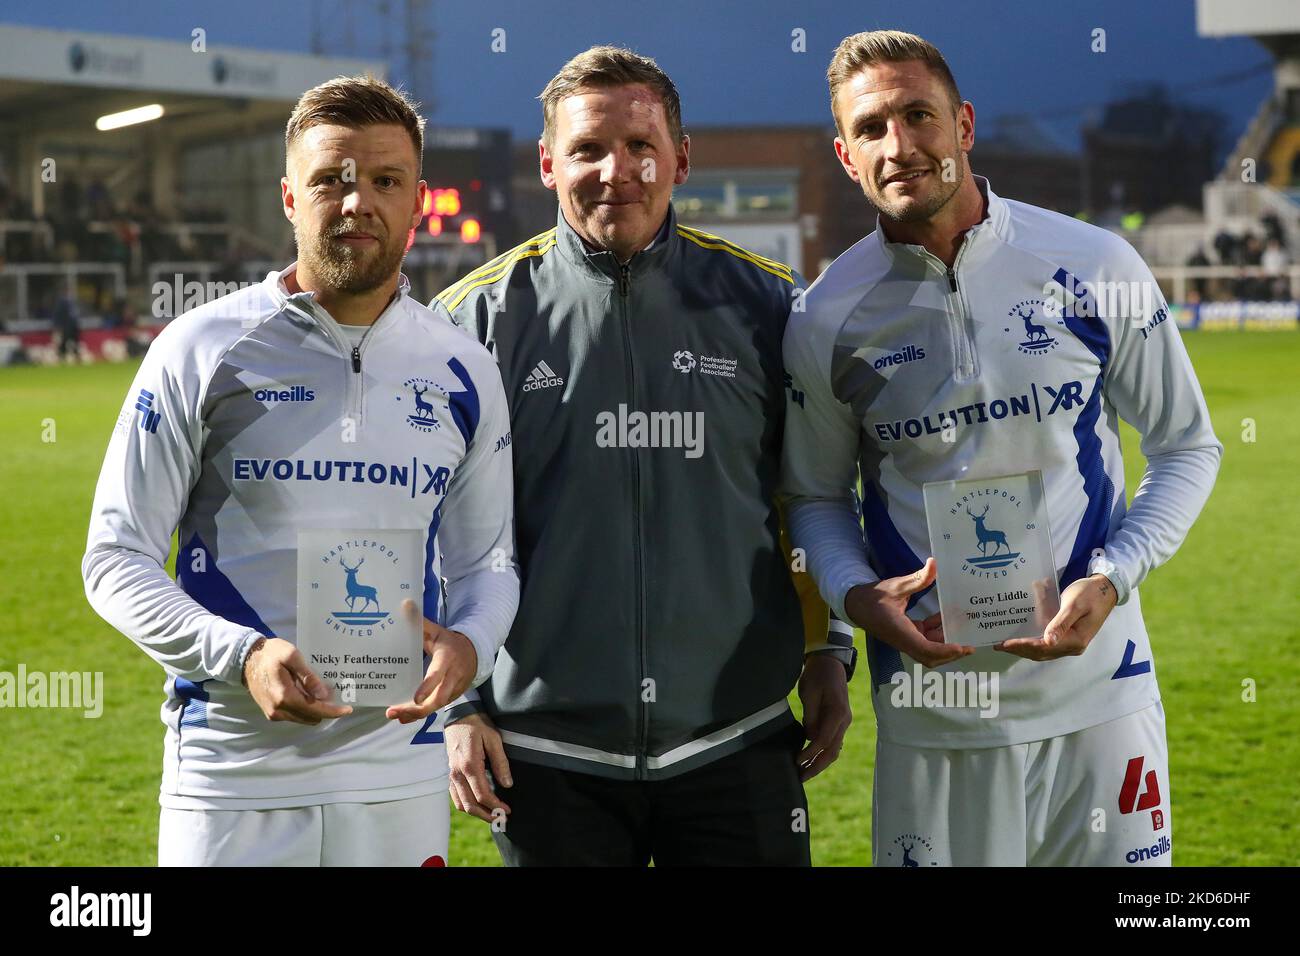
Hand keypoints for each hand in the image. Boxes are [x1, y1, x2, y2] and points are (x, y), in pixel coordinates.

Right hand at [243, 636, 352, 723]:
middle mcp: (279, 711)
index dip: (333, 711)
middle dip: (325, 708)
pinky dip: (304, 708)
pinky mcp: (271, 713)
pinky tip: (307, 693)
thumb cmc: (271, 654)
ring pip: (303, 718)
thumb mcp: (291, 656)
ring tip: (320, 691)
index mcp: (285, 696)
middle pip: (311, 717)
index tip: (348, 709)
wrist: (246, 659)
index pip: (315, 710)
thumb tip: (323, 695)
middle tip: (332, 692)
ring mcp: (274, 714)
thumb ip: (308, 676)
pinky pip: (295, 715)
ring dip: (315, 708)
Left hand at [385, 600, 478, 723]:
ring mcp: (453, 689)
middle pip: (437, 699)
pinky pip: (435, 708)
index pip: (437, 675)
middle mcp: (452, 678)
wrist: (474, 653)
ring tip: (395, 715)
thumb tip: (404, 604)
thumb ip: (419, 621)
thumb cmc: (449, 642)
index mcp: (446, 660)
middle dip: (416, 709)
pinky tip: (403, 717)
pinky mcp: (451, 697)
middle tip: (394, 711)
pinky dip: (419, 714)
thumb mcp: (436, 630)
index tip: (415, 698)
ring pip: (435, 707)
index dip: (427, 687)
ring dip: (415, 714)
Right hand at [447, 713, 512, 821]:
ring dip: (477, 813)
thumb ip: (501, 763)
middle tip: (501, 819)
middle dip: (487, 815)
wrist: (458, 716)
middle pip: (470, 805)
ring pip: (461, 804)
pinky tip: (479, 806)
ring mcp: (451, 775)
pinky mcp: (449, 774)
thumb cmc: (478, 725)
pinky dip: (467, 806)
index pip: (482, 794)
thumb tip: (507, 784)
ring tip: (492, 816)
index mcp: (469, 765)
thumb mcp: (494, 739)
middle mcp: (457, 773)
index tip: (507, 811)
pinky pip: (455, 797)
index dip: (496, 806)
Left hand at [796, 653, 851, 781]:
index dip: (810, 754)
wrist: (830, 662)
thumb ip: (810, 717)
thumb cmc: (818, 675)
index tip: (796, 761)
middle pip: (832, 751)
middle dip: (817, 766)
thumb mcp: (809, 693)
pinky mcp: (838, 721)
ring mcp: (843, 722)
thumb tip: (809, 739)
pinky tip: (810, 759)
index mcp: (837, 714)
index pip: (824, 741)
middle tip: (801, 777)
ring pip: (834, 749)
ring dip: (820, 763)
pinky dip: (822, 753)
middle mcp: (844, 721)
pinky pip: (832, 742)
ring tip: (804, 773)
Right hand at [843, 557, 974, 667]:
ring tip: (965, 632)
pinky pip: (926, 639)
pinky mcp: (908, 634)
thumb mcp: (896, 585)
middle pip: (931, 656)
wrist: (856, 604)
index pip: (925, 649)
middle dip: (951, 654)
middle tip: (971, 645)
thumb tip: (933, 563)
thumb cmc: (873, 596)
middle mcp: (904, 640)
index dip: (944, 651)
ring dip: (947, 643)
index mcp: (900, 631)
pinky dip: (938, 633)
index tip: (961, 646)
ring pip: (930, 650)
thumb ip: (917, 578)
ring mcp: (906, 639)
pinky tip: (947, 619)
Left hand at [996, 574, 1117, 660]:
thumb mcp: (1074, 605)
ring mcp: (1071, 643)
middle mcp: (1073, 646)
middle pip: (1041, 653)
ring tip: (1004, 644)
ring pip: (1043, 651)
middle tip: (997, 646)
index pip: (1043, 647)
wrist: (1106, 589)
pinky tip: (1021, 637)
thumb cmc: (1090, 593)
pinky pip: (1047, 644)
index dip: (1023, 646)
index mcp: (1076, 640)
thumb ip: (1061, 623)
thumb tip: (1048, 642)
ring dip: (1024, 649)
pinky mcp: (1069, 637)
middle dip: (1019, 650)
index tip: (1004, 644)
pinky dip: (1032, 643)